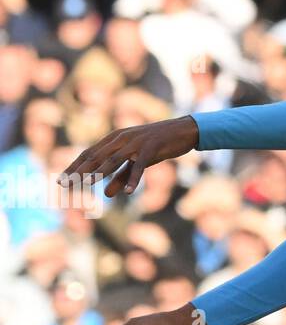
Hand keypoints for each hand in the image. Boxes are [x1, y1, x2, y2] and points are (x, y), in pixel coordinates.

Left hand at [62, 116, 199, 195]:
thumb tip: (105, 194)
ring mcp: (137, 142)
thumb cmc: (159, 144)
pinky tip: (129, 192)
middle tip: (65, 184)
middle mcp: (122, 138)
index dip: (74, 167)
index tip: (60, 181)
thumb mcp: (137, 161)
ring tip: (87, 183)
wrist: (185, 130)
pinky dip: (134, 178)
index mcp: (115, 138)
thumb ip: (121, 177)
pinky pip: (140, 165)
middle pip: (96, 156)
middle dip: (79, 171)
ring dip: (100, 171)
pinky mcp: (152, 147)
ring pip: (114, 159)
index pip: (89, 153)